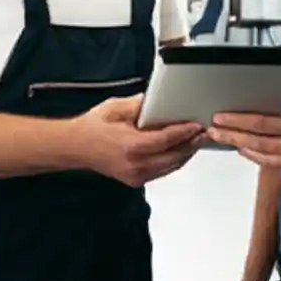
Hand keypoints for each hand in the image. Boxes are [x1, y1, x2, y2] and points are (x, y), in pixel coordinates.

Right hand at [72, 95, 204, 186]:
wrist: (76, 148)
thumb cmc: (92, 127)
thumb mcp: (115, 108)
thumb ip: (139, 105)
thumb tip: (159, 100)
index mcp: (130, 146)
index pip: (166, 140)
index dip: (184, 132)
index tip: (196, 125)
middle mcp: (135, 164)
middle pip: (173, 156)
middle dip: (191, 144)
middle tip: (204, 132)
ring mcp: (136, 175)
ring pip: (170, 166)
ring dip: (185, 154)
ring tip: (197, 140)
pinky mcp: (136, 180)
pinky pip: (162, 171)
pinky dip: (173, 161)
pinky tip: (180, 150)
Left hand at [207, 99, 280, 171]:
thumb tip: (264, 103)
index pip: (262, 124)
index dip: (238, 121)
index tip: (221, 117)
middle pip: (256, 142)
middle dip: (231, 135)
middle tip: (213, 129)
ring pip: (260, 155)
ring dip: (238, 146)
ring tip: (222, 138)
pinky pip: (269, 162)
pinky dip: (253, 155)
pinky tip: (242, 147)